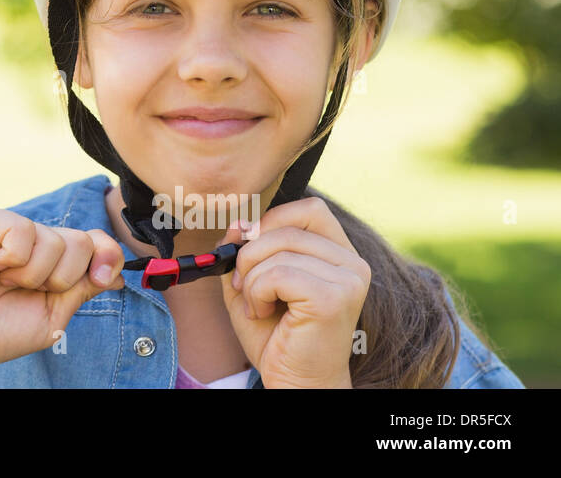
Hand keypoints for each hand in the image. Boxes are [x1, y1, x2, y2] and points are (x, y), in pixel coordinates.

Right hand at [0, 206, 125, 374]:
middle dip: (64, 278)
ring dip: (33, 275)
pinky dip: (13, 259)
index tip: (104, 279)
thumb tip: (116, 271)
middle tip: (30, 290)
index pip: (97, 244)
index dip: (108, 256)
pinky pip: (24, 231)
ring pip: (56, 240)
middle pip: (83, 241)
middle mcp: (36, 241)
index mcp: (54, 264)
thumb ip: (82, 290)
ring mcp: (11, 227)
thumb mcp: (51, 317)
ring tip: (4, 282)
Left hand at [221, 196, 369, 387]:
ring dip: (252, 278)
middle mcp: (353, 263)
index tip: (248, 246)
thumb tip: (239, 222)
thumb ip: (244, 249)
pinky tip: (263, 312)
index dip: (272, 220)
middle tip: (241, 282)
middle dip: (251, 252)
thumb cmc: (276, 334)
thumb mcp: (251, 281)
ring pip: (279, 251)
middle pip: (289, 227)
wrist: (295, 381)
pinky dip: (257, 292)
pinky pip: (279, 274)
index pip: (309, 209)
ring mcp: (348, 280)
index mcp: (340, 253)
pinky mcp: (334, 298)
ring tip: (257, 304)